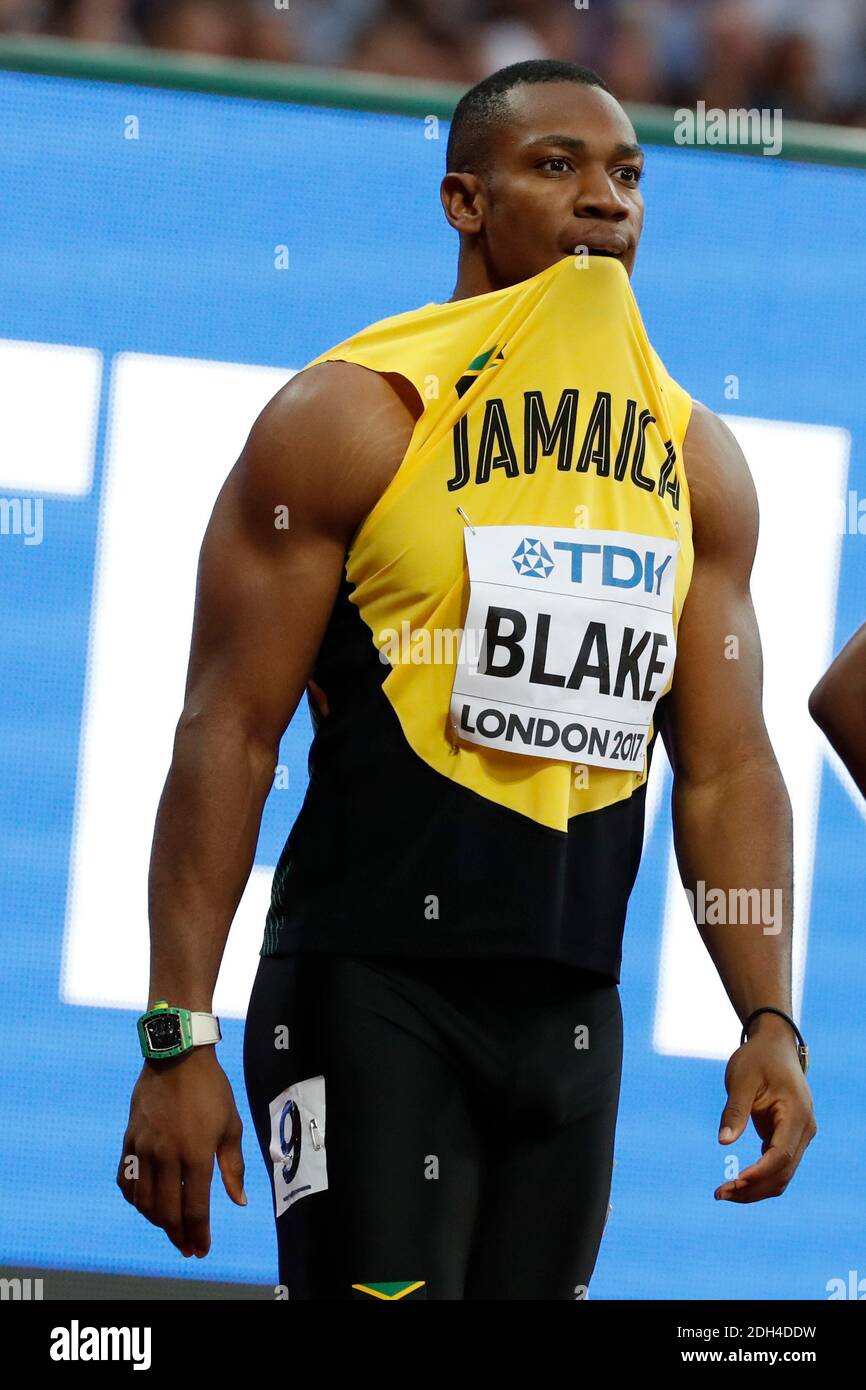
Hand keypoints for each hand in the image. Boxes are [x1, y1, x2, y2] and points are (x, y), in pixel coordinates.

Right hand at [116, 1046, 245, 1256]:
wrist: (177, 1056)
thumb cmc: (211, 1090)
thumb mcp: (231, 1126)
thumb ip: (233, 1167)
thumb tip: (238, 1201)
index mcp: (196, 1154)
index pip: (195, 1209)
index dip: (199, 1234)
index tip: (201, 1249)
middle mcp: (166, 1156)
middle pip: (167, 1212)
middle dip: (178, 1235)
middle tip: (186, 1246)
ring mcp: (144, 1149)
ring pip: (143, 1201)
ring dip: (156, 1221)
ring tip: (169, 1227)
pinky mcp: (129, 1141)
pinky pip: (126, 1180)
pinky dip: (134, 1199)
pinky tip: (144, 1203)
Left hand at [715, 1014, 816, 1202]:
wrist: (774, 1045)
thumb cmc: (757, 1059)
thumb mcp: (741, 1080)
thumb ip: (734, 1111)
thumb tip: (723, 1142)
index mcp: (796, 1114)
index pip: (780, 1155)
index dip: (758, 1174)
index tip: (732, 1183)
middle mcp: (804, 1129)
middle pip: (782, 1173)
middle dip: (753, 1188)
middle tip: (719, 1194)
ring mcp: (799, 1135)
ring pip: (782, 1174)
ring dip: (756, 1188)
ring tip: (724, 1193)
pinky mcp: (790, 1137)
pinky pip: (778, 1165)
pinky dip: (759, 1177)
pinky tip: (736, 1182)